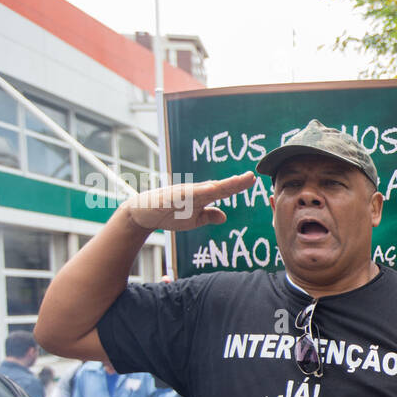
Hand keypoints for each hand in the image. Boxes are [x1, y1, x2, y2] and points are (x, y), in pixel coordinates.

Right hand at [121, 172, 254, 231]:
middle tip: (252, 176)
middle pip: (219, 186)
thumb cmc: (168, 214)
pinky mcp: (172, 197)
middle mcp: (195, 191)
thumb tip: (224, 216)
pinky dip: (200, 192)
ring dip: (223, 185)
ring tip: (238, 180)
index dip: (238, 185)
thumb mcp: (193, 220)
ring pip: (206, 188)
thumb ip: (208, 216)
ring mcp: (184, 193)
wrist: (142, 213)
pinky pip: (188, 195)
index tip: (253, 179)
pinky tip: (211, 189)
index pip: (224, 190)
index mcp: (202, 196)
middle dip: (235, 182)